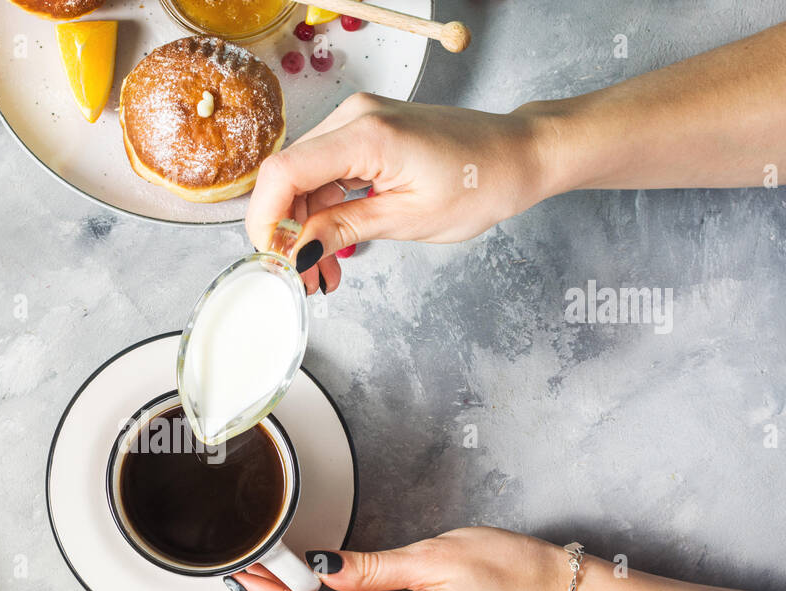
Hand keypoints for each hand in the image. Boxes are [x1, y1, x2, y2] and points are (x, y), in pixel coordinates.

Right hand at [245, 94, 551, 293]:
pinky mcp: (364, 132)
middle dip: (286, 231)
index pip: (284, 172)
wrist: (517, 154)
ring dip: (304, 226)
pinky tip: (332, 244)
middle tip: (303, 278)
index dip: (267, 220)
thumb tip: (298, 251)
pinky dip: (322, 210)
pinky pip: (324, 171)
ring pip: (302, 178)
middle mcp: (355, 116)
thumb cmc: (480, 181)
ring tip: (322, 271)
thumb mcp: (407, 219)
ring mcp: (358, 120)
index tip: (274, 258)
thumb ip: (343, 230)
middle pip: (288, 176)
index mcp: (366, 134)